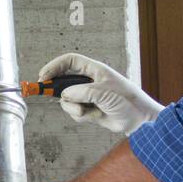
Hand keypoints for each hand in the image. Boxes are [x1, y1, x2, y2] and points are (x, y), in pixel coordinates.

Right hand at [38, 53, 164, 133]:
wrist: (138, 120)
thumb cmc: (127, 101)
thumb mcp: (104, 93)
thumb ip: (82, 92)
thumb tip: (64, 95)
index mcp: (95, 70)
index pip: (70, 61)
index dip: (55, 66)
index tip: (43, 77)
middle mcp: (89, 81)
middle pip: (63, 80)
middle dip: (56, 88)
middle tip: (46, 94)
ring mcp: (88, 96)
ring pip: (67, 99)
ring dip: (73, 107)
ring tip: (87, 111)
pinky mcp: (88, 109)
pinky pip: (74, 112)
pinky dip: (81, 116)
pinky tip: (95, 116)